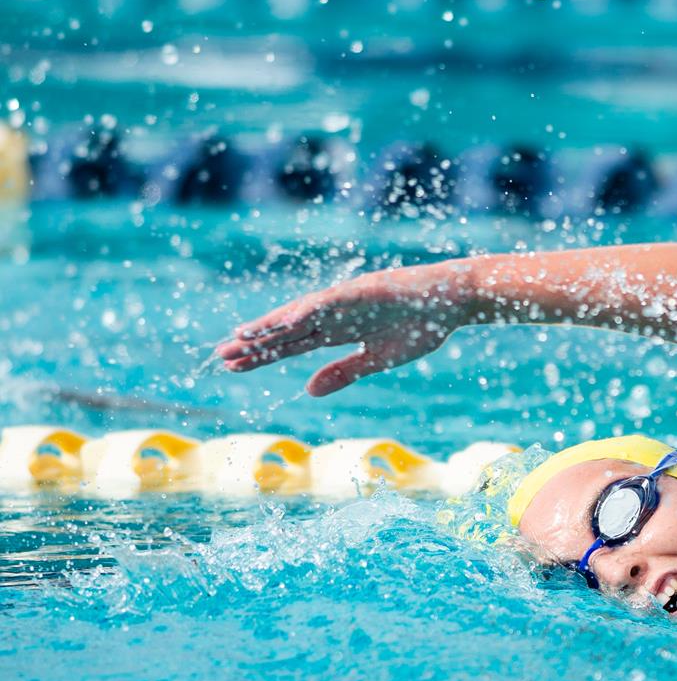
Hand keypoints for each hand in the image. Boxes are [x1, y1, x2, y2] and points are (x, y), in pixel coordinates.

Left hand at [214, 266, 467, 395]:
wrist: (452, 300)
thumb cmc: (421, 326)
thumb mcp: (378, 360)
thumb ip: (344, 372)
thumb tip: (308, 390)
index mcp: (338, 331)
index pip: (291, 344)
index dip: (262, 354)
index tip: (233, 365)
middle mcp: (334, 314)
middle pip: (286, 330)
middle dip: (255, 341)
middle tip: (220, 353)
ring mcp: (345, 300)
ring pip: (299, 315)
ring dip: (271, 325)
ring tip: (242, 336)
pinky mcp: (361, 290)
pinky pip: (328, 302)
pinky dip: (305, 311)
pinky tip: (283, 321)